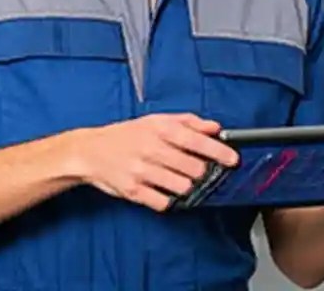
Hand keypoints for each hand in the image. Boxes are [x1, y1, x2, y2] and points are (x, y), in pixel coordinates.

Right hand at [70, 113, 238, 211]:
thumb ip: (188, 122)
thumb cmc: (126, 135)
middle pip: (193, 168)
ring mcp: (142, 172)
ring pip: (182, 187)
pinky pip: (163, 203)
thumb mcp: (156, 120)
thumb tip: (215, 127)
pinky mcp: (133, 191)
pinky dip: (170, 200)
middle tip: (202, 171)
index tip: (233, 160)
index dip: (219, 152)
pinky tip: (166, 191)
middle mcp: (151, 150)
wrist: (90, 151)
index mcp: (159, 130)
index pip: (197, 142)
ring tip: (182, 181)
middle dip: (203, 172)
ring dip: (188, 187)